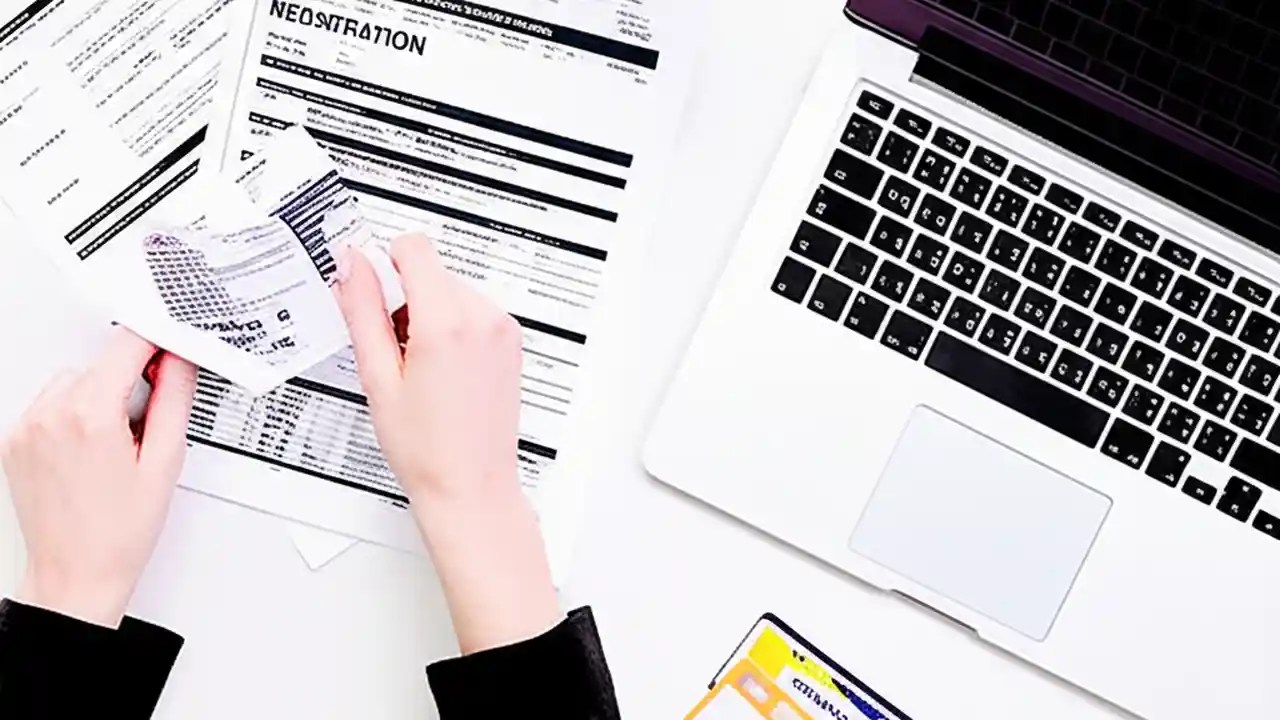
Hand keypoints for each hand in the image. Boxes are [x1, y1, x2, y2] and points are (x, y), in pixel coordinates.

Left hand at [2, 329, 196, 627]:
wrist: (77, 574)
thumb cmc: (119, 532)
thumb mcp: (166, 461)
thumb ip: (174, 399)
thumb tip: (178, 362)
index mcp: (90, 415)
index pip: (127, 345)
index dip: (158, 345)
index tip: (172, 354)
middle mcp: (49, 416)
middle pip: (100, 364)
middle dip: (128, 384)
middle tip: (142, 430)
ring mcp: (25, 429)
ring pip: (72, 382)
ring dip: (97, 399)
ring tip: (112, 447)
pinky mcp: (13, 442)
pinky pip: (48, 406)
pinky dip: (71, 418)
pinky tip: (88, 454)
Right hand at [336, 235, 560, 653]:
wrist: (471, 488)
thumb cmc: (427, 450)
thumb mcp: (378, 377)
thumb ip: (362, 311)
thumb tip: (353, 266)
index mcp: (449, 321)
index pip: (414, 248)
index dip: (384, 265)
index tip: (370, 290)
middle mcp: (484, 318)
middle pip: (431, 271)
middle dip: (404, 300)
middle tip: (392, 352)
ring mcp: (503, 330)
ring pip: (451, 292)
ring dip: (428, 316)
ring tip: (417, 369)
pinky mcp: (511, 343)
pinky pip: (472, 313)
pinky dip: (451, 329)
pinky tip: (439, 372)